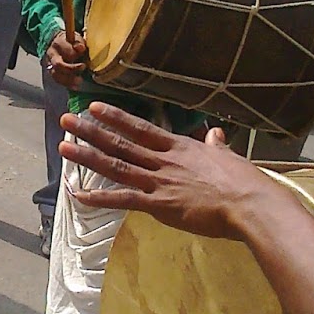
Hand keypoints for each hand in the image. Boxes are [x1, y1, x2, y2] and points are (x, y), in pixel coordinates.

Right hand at [46, 28, 88, 86]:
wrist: (58, 44)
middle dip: (71, 69)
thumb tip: (80, 48)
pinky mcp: (51, 72)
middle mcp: (52, 54)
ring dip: (68, 79)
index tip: (84, 52)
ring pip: (56, 74)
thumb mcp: (76, 38)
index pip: (65, 50)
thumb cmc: (71, 42)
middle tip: (83, 67)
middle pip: (58, 64)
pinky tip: (75, 87)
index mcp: (58, 43)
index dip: (75, 53)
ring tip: (80, 80)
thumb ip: (78, 42)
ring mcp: (50, 64)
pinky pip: (57, 80)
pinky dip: (67, 84)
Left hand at [59, 102, 266, 238]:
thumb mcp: (228, 157)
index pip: (141, 128)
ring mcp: (159, 182)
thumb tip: (215, 134)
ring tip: (63, 146)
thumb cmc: (244, 182)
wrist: (250, 203)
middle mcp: (164, 161)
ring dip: (87, 157)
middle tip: (65, 120)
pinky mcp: (159, 205)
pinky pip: (124, 200)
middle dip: (91, 131)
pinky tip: (79, 195)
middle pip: (120, 143)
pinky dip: (99, 198)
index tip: (95, 107)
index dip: (116, 118)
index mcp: (180, 148)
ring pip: (116, 166)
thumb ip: (216, 146)